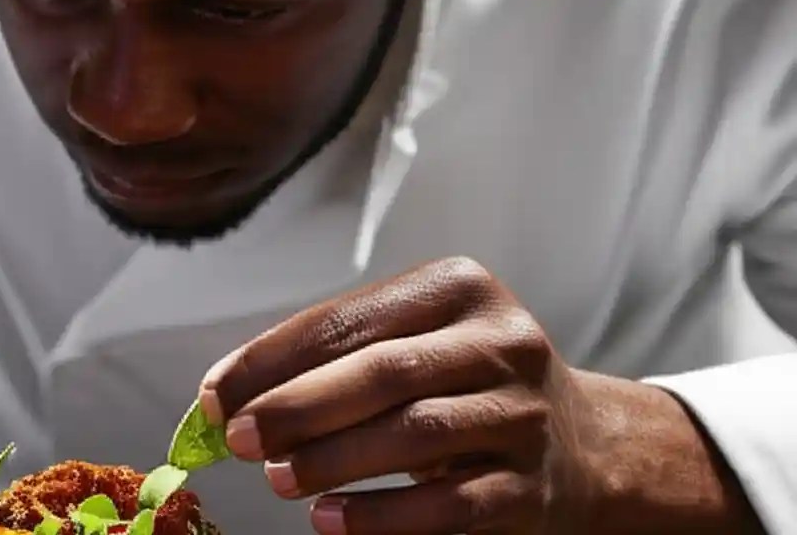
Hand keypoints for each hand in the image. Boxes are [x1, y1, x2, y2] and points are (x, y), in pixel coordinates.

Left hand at [198, 257, 764, 534]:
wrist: (582, 443)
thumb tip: (227, 395)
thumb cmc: (463, 382)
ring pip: (417, 433)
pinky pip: (448, 504)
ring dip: (334, 459)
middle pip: (384, 371)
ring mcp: (524, 413)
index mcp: (459, 288)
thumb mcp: (412, 345)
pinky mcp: (531, 485)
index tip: (216, 393)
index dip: (273, 358)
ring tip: (276, 478)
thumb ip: (331, 360)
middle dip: (298, 407)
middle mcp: (502, 341)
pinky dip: (381, 515)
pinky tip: (328, 519)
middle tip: (236, 438)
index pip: (349, 319)